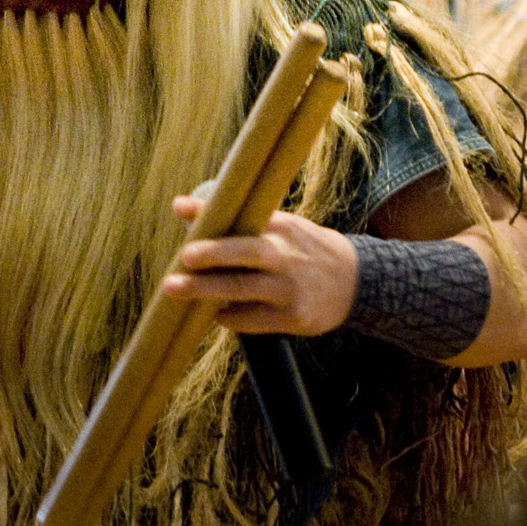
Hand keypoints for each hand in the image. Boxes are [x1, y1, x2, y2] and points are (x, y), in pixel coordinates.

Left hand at [160, 194, 357, 335]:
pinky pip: (250, 320)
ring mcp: (288, 289)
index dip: (210, 212)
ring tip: (173, 289)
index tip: (180, 208)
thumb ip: (233, 219)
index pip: (242, 216)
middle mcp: (285, 256)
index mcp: (281, 228)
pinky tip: (215, 313)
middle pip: (245, 253)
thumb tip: (178, 205)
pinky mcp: (292, 317)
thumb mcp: (278, 227)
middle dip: (213, 254)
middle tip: (184, 256)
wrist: (353, 281)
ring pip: (242, 290)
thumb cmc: (301, 249)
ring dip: (205, 290)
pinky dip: (227, 316)